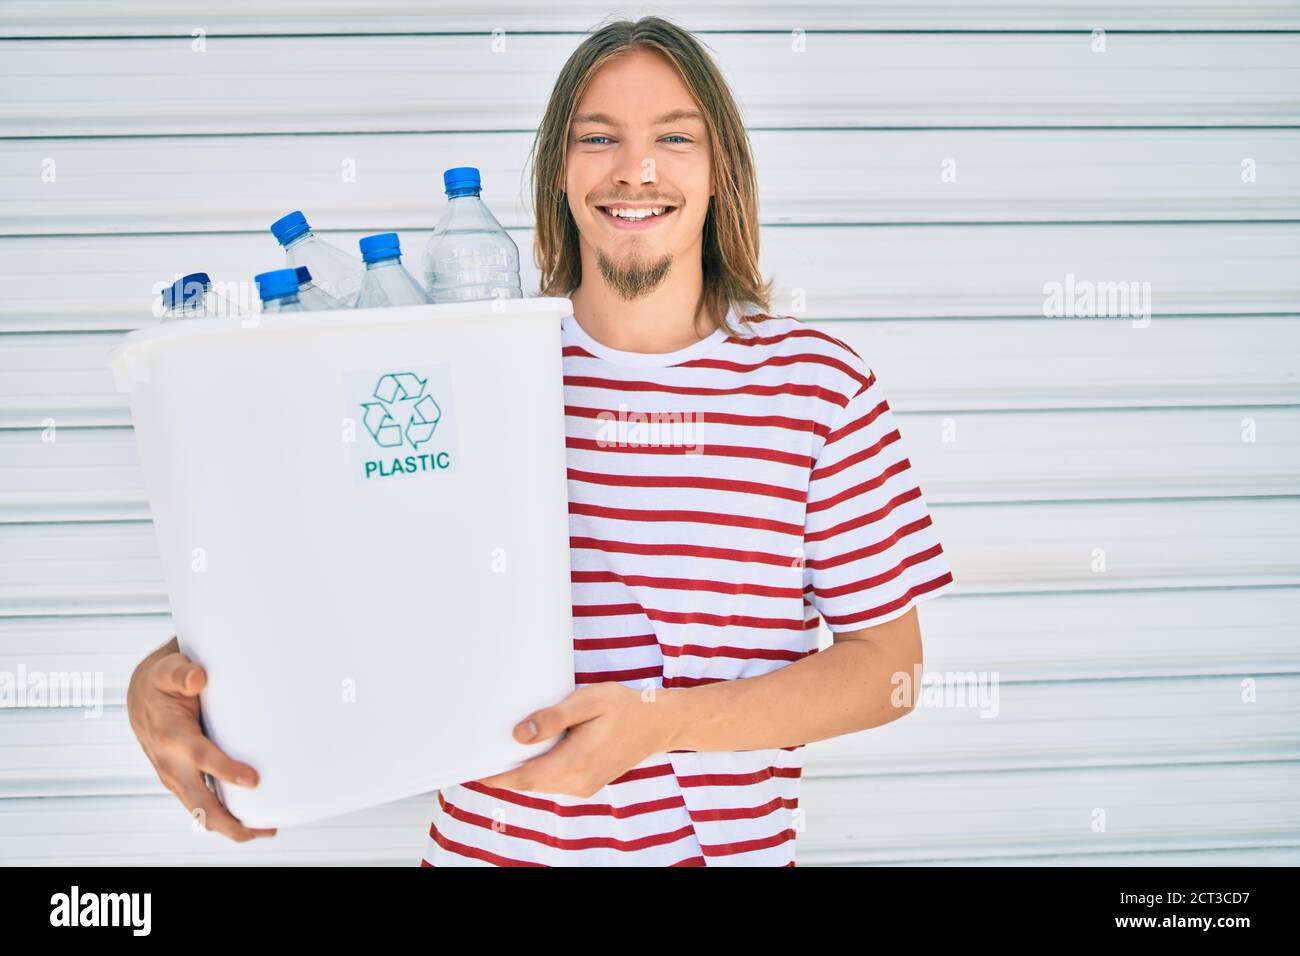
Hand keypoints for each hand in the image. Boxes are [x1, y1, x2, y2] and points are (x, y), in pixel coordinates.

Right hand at [126, 636, 276, 841]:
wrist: (141, 696)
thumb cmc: (164, 681)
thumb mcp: (169, 670)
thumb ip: (182, 672)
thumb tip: (199, 677)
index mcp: (171, 735)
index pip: (201, 757)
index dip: (226, 770)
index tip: (255, 780)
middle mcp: (171, 763)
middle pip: (200, 802)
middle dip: (231, 821)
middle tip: (266, 829)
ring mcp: (174, 777)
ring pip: (201, 812)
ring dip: (230, 826)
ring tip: (266, 830)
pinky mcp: (181, 782)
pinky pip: (201, 806)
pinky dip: (222, 817)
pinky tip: (249, 820)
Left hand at [475, 683, 676, 797]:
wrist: (659, 724)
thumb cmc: (625, 708)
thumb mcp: (588, 702)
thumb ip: (553, 718)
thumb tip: (519, 734)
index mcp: (575, 764)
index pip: (522, 778)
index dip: (492, 775)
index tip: (468, 767)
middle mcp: (577, 782)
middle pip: (526, 783)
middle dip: (501, 771)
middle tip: (475, 752)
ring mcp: (583, 786)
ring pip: (538, 784)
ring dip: (518, 771)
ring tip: (496, 749)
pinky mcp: (586, 783)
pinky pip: (552, 781)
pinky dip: (535, 770)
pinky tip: (528, 752)